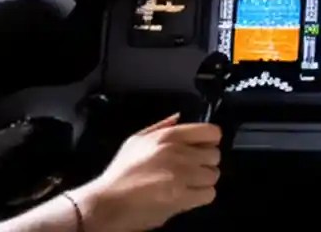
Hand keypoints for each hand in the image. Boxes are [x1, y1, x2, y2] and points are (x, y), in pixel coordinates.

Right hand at [73, 114, 221, 231]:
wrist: (106, 203)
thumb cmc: (120, 173)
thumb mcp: (135, 141)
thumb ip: (161, 126)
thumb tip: (179, 117)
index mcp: (169, 137)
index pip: (211, 132)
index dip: (210, 141)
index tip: (203, 148)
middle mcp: (179, 153)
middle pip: (214, 155)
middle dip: (205, 163)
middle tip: (192, 169)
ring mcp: (182, 175)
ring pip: (213, 175)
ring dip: (203, 181)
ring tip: (188, 184)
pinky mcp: (182, 197)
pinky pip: (209, 194)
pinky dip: (201, 196)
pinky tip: (188, 195)